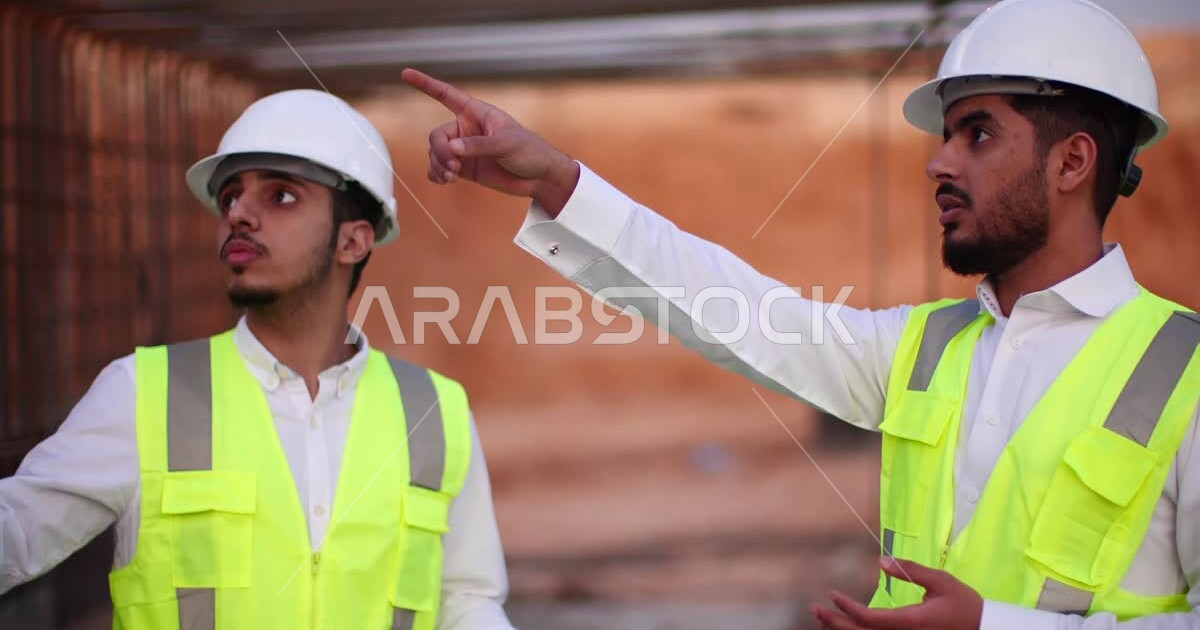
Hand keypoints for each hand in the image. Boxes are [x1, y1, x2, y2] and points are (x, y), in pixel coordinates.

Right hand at [401, 68, 580, 215]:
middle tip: (454, 168)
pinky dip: (438, 175)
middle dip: (440, 152)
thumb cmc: (529, 151)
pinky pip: (440, 169)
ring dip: (438, 166)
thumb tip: (451, 149)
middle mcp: (466, 129)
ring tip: (451, 177)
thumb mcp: (506, 144)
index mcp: (476, 113)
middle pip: (436, 136)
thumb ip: (478, 146)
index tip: (405, 73)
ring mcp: (464, 150)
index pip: (446, 95)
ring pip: (436, 154)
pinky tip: (445, 181)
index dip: (426, 84)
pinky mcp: (465, 169)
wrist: (539, 177)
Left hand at [811, 557, 982, 629]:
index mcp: (911, 621)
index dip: (848, 609)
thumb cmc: (964, 604)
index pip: (870, 619)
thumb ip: (910, 570)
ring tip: (821, 620)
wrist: (984, 629)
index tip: (833, 595)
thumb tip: (881, 560)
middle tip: (814, 609)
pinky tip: (845, 628)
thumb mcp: (940, 581)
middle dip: (835, 623)